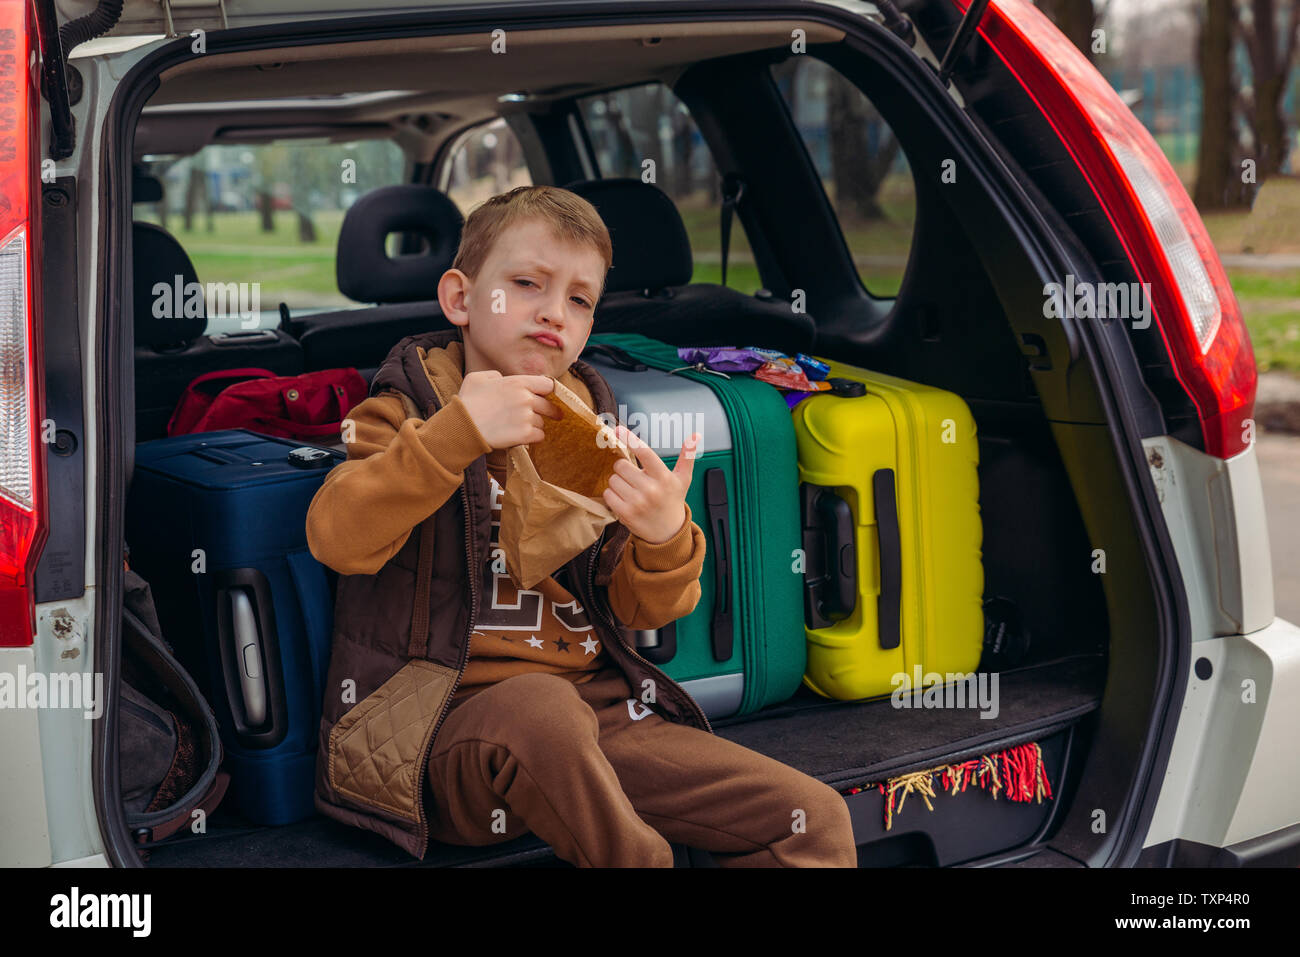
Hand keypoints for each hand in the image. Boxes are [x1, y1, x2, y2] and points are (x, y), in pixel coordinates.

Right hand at [458, 370, 561, 449]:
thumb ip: (495, 375)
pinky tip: (522, 436)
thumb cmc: (467, 402)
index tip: (545, 397)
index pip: (548, 385)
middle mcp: (526, 399)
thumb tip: (502, 379)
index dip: (547, 392)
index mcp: (518, 383)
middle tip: (553, 415)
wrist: (462, 426)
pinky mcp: (525, 435)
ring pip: (542, 422)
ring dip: (535, 425)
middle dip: (548, 411)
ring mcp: (526, 417)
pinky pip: (539, 436)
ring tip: (519, 427)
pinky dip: (533, 437)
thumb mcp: (478, 378)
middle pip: (548, 406)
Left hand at [602, 426, 699, 544]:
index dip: (630, 438)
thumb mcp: (683, 479)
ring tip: (631, 490)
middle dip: (625, 469)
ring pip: (613, 479)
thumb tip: (696, 435)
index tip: (618, 429)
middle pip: (621, 465)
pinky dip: (612, 495)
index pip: (645, 452)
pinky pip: (608, 494)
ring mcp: (638, 502)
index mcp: (664, 477)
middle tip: (635, 478)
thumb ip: (688, 456)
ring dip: (618, 483)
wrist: (668, 533)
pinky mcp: (626, 513)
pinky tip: (624, 499)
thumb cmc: (673, 501)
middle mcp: (651, 489)